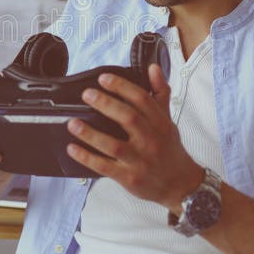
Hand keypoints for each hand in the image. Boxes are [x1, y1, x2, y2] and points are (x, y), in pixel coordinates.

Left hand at [66, 63, 203, 212]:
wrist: (181, 185)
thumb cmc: (170, 149)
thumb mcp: (168, 120)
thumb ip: (160, 93)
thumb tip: (153, 68)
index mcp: (160, 123)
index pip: (142, 99)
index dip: (122, 86)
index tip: (103, 78)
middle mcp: (151, 140)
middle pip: (128, 118)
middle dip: (106, 104)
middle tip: (86, 94)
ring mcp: (140, 161)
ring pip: (113, 145)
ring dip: (90, 134)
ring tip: (73, 122)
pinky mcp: (129, 178)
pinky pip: (105, 167)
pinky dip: (87, 158)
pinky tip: (72, 148)